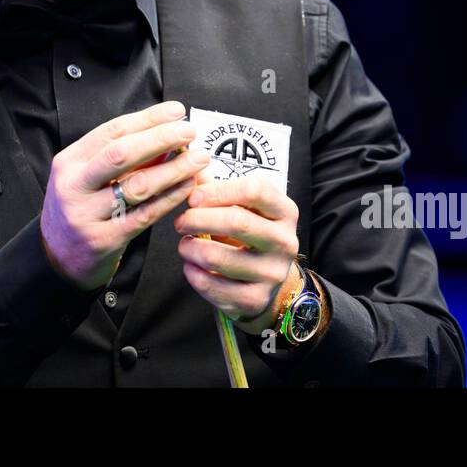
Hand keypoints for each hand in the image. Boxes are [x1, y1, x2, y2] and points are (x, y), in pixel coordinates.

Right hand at [40, 100, 212, 290]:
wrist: (57, 256)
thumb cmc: (79, 208)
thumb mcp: (88, 176)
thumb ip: (123, 157)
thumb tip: (165, 133)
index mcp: (69, 161)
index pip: (113, 131)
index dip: (148, 119)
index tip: (176, 112)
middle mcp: (74, 185)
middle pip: (122, 154)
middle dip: (160, 138)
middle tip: (189, 131)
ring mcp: (86, 214)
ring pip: (137, 186)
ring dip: (173, 169)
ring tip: (198, 159)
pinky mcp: (104, 240)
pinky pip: (145, 214)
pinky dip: (170, 197)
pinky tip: (187, 186)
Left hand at [172, 169, 301, 335]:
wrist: (266, 280)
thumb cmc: (249, 235)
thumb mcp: (242, 207)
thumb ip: (217, 187)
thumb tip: (190, 166)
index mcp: (285, 212)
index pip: (254, 190)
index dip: (218, 191)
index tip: (193, 197)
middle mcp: (285, 242)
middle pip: (236, 222)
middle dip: (198, 219)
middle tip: (181, 222)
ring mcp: (272, 274)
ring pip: (217, 257)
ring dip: (189, 248)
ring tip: (185, 244)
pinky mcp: (255, 300)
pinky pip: (211, 285)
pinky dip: (192, 273)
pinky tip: (192, 265)